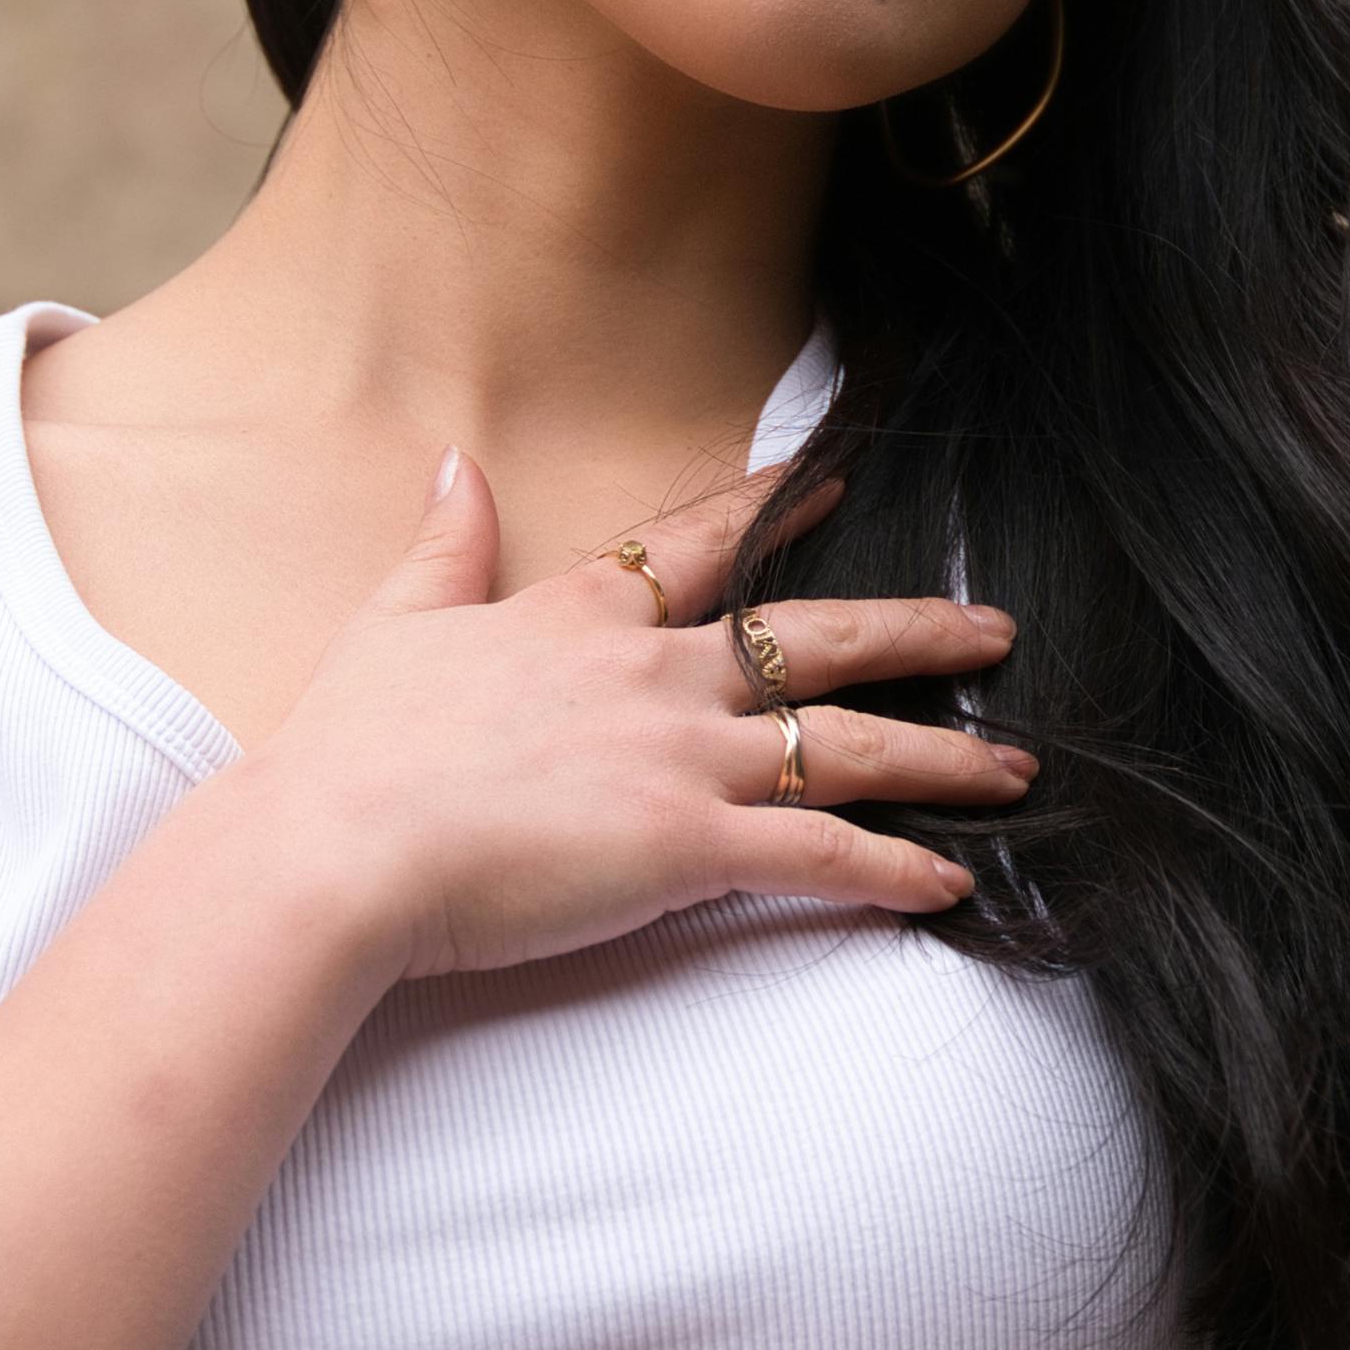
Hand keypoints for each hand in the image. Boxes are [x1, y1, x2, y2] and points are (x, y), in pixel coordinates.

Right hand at [253, 453, 1025, 981]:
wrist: (332, 850)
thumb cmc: (350, 752)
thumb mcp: (395, 620)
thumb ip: (446, 543)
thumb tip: (458, 465)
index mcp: (583, 614)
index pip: (703, 543)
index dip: (776, 506)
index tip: (838, 480)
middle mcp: (653, 673)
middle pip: (815, 633)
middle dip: (918, 629)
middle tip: (996, 629)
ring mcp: (679, 757)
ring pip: (846, 745)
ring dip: (943, 757)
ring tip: (1018, 765)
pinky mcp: (687, 848)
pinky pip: (819, 854)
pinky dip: (894, 870)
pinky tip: (952, 884)